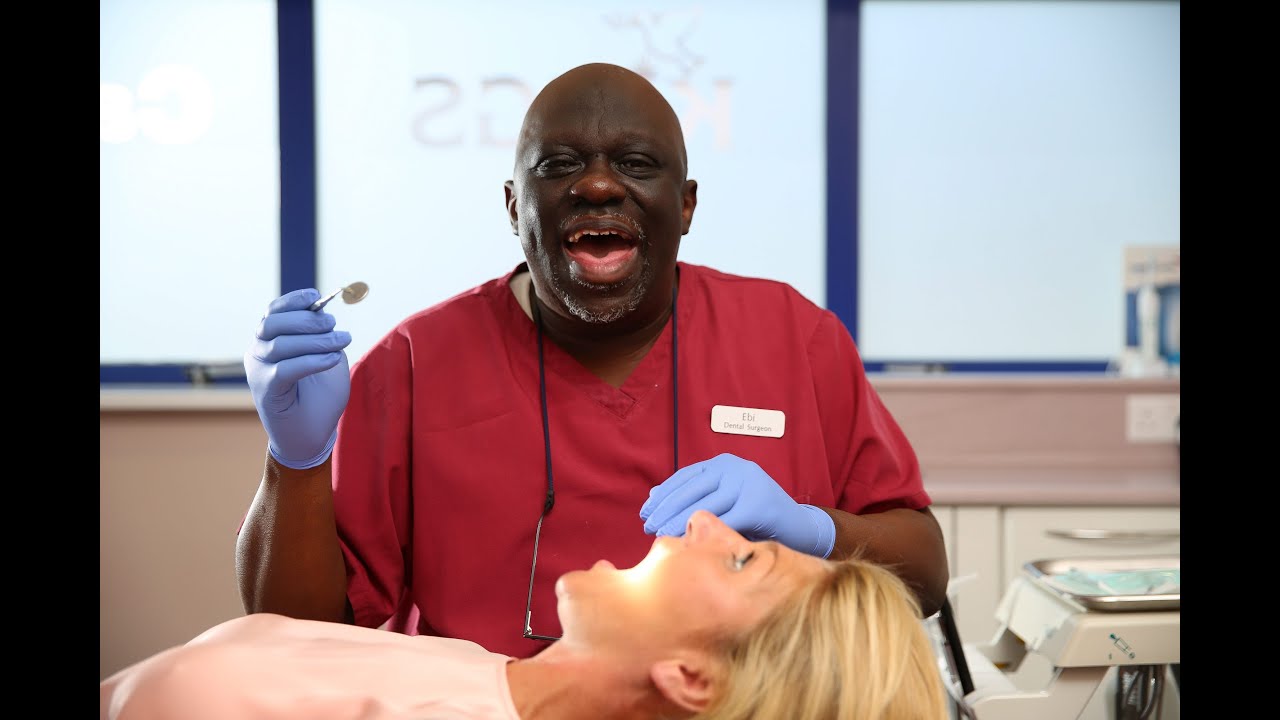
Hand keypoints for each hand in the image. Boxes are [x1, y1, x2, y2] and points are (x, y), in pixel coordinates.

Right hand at [244, 288, 352, 468]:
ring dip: (316, 341)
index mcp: (269, 340)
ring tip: (342, 341)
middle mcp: (258, 352)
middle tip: (334, 324)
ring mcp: (258, 371)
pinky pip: (285, 369)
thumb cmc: (319, 396)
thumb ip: (322, 336)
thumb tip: (325, 314)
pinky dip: (311, 361)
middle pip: (274, 324)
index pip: (274, 312)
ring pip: (281, 345)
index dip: (294, 301)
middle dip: (307, 320)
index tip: (317, 297)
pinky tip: (333, 359)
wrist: (311, 435)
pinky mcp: (265, 390)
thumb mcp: (326, 357)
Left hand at [639, 453, 835, 557]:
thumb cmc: (757, 517)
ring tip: (662, 535)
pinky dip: (705, 533)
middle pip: (692, 489)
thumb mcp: (724, 500)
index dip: (664, 493)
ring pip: (705, 505)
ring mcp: (749, 483)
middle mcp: (736, 468)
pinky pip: (725, 520)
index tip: (646, 509)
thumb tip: (655, 495)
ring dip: (679, 521)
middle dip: (667, 508)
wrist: (800, 527)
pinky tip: (689, 543)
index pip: (686, 476)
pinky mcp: (759, 504)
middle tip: (648, 525)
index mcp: (724, 463)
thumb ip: (696, 495)